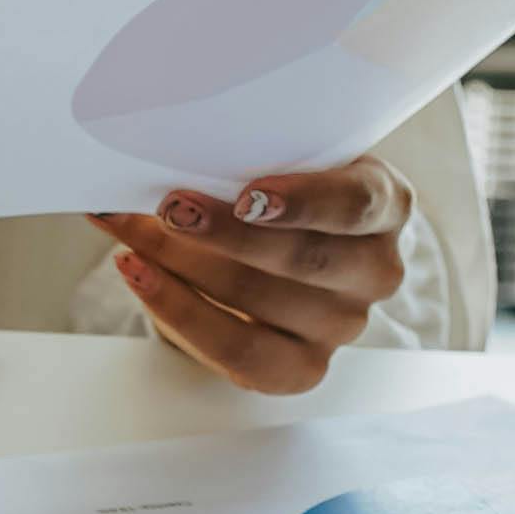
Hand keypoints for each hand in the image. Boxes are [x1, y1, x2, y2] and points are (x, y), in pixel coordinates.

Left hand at [89, 156, 412, 397]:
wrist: (262, 257)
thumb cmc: (268, 193)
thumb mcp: (273, 163)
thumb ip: (244, 157)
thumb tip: (157, 146)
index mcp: (383, 203)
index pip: (357, 204)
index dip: (306, 202)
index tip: (247, 196)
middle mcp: (375, 269)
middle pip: (304, 258)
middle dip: (226, 233)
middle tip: (167, 207)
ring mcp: (344, 324)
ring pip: (260, 300)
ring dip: (183, 264)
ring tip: (130, 236)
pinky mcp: (304, 367)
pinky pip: (239, 350)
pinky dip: (179, 311)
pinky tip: (141, 275)